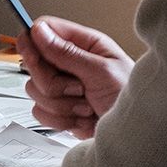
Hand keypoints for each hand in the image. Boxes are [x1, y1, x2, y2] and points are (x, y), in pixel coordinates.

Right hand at [16, 16, 133, 138]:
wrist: (134, 136)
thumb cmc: (130, 99)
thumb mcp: (101, 71)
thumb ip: (67, 53)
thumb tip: (40, 32)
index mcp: (84, 45)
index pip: (44, 31)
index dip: (32, 41)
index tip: (32, 54)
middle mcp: (70, 63)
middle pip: (34, 64)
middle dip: (54, 82)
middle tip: (78, 87)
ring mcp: (63, 87)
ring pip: (35, 90)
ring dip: (62, 104)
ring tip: (87, 104)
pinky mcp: (59, 108)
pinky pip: (40, 111)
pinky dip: (61, 119)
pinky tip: (81, 117)